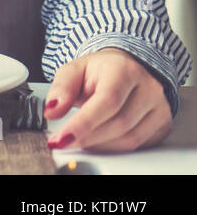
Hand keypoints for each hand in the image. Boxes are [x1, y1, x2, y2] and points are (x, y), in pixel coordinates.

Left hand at [44, 48, 171, 152]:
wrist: (126, 67)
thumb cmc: (99, 70)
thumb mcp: (74, 70)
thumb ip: (61, 89)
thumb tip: (52, 110)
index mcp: (123, 70)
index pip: (107, 101)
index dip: (84, 123)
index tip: (63, 138)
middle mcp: (148, 87)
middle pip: (119, 123)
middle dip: (87, 137)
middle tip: (63, 141)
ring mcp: (159, 106)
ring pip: (130, 138)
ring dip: (100, 145)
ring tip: (78, 140)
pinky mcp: (163, 123)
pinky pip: (139, 144)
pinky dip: (115, 147)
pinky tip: (98, 141)